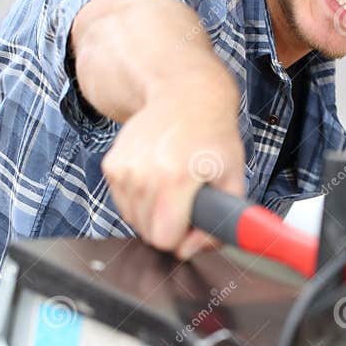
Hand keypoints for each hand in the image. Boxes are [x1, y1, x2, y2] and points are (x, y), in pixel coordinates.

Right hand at [101, 71, 245, 259]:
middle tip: (188, 199)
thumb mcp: (234, 175)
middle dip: (171, 225)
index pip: (165, 239)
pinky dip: (141, 198)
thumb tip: (192, 250)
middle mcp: (143, 174)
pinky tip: (158, 175)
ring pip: (135, 221)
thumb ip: (222, 221)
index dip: (185, 237)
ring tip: (174, 184)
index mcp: (175, 178)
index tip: (195, 220)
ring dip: (155, 213)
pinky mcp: (111, 166)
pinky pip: (124, 204)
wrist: (184, 95)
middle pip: (149, 234)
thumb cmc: (212, 135)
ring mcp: (123, 169)